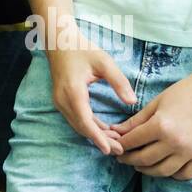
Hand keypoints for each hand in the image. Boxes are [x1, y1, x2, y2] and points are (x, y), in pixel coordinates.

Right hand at [46, 29, 137, 155]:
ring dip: (95, 134)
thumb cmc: (81, 49)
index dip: (98, 137)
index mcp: (73, 91)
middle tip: (121, 150)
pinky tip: (104, 130)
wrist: (59, 41)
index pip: (85, 121)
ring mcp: (60, 101)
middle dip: (100, 140)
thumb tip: (132, 102)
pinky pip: (76, 118)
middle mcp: (63, 100)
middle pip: (82, 127)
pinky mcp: (62, 101)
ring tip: (116, 143)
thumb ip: (118, 81)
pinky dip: (90, 126)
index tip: (110, 149)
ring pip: (78, 125)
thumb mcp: (104, 61)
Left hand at [109, 74, 191, 179]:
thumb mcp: (155, 103)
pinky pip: (184, 175)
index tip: (114, 145)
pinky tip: (163, 167)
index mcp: (161, 125)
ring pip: (163, 171)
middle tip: (122, 157)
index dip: (121, 145)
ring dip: (147, 170)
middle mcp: (176, 142)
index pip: (133, 141)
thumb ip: (136, 120)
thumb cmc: (183, 92)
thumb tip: (116, 131)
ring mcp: (191, 152)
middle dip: (130, 159)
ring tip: (139, 165)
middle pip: (145, 159)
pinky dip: (172, 174)